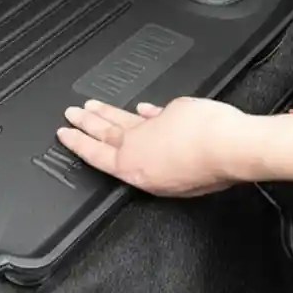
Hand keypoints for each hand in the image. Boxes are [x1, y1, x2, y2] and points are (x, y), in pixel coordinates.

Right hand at [56, 98, 257, 196]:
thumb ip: (156, 172)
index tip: (65, 132)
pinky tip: (139, 107)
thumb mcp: (175, 188)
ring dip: (104, 111)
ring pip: (121, 117)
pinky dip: (144, 110)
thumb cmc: (206, 172)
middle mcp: (138, 145)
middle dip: (85, 121)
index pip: (97, 154)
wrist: (226, 145)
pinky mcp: (172, 110)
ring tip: (90, 104)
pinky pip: (153, 111)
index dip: (78, 143)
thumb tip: (150, 159)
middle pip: (103, 131)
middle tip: (70, 112)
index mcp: (134, 168)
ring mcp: (153, 125)